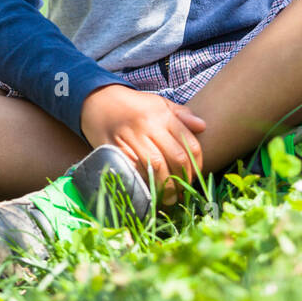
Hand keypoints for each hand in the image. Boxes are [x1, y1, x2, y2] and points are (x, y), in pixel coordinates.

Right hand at [80, 84, 206, 205]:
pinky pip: (135, 171)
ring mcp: (131, 138)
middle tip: (184, 190)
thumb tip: (203, 127)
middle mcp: (149, 126)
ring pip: (157, 167)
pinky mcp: (116, 150)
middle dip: (184, 178)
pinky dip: (145, 183)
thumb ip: (182, 115)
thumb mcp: (159, 103)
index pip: (189, 144)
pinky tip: (151, 191)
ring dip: (167, 186)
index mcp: (163, 115)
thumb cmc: (134, 106)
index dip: (197, 165)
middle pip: (176, 158)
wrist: (98, 103)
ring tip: (170, 197)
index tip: (194, 175)